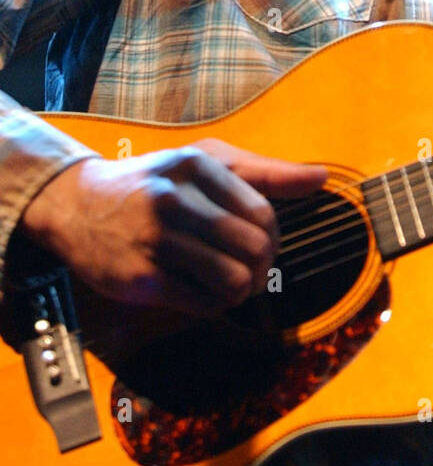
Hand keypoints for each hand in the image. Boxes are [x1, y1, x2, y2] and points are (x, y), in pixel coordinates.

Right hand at [20, 138, 327, 316]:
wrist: (77, 205)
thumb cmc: (155, 181)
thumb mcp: (206, 161)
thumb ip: (265, 171)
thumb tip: (322, 177)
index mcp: (198, 165)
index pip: (265, 214)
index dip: (272, 238)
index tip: (261, 243)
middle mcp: (175, 198)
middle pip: (254, 249)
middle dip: (261, 267)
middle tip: (249, 268)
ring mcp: (155, 239)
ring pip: (233, 280)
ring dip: (240, 290)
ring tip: (229, 282)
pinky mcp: (140, 279)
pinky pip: (202, 304)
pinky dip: (212, 304)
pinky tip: (201, 291)